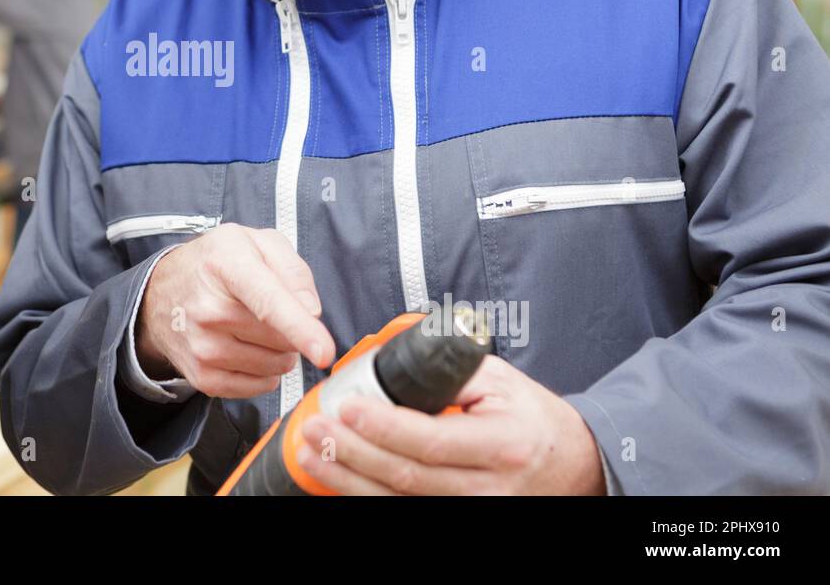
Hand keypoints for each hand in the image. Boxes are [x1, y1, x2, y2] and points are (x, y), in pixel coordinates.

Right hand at [137, 224, 336, 397]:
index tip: (323, 351)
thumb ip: (292, 269)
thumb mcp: (255, 241)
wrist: (161, 293)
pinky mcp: (203, 377)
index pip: (268, 302)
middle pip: (283, 338)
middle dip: (291, 328)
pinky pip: (261, 386)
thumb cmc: (214, 265)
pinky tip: (245, 347)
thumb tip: (310, 310)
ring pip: (277, 365)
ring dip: (279, 351)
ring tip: (252, 326)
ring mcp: (203, 347)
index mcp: (226, 265)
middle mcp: (210, 310)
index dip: (300, 328)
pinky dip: (265, 371)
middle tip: (265, 307)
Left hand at [295, 354, 606, 494]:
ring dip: (347, 479)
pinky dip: (366, 497)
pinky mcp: (460, 522)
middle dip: (352, 452)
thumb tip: (394, 365)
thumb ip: (451, 372)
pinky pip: (406, 512)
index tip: (349, 407)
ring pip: (399, 501)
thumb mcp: (504, 384)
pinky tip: (338, 481)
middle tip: (315, 428)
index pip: (432, 440)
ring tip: (312, 453)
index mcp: (502, 445)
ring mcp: (475, 512)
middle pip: (407, 476)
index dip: (385, 426)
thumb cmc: (536, 423)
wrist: (575, 467)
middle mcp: (488, 488)